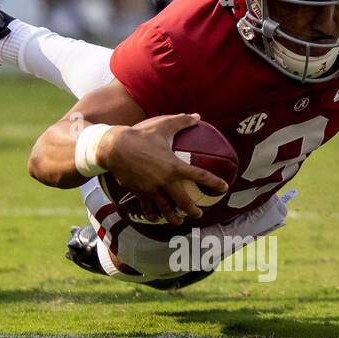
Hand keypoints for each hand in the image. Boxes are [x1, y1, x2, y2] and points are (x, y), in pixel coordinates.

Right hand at [100, 113, 227, 222]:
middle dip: (194, 211)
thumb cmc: (140, 135)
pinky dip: (154, 216)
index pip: (201, 177)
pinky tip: (157, 218)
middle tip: (199, 213)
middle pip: (185, 203)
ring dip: (175, 218)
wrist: (114, 147)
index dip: (215, 183)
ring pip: (167, 211)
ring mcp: (152, 190)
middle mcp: (165, 182)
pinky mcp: (140, 194)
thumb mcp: (162, 126)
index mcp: (175, 166)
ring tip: (180, 221)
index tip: (224, 188)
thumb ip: (181, 122)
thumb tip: (197, 116)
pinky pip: (148, 210)